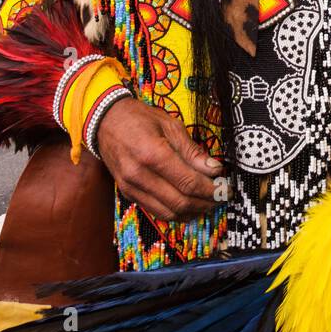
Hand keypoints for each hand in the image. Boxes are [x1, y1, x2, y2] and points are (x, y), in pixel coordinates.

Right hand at [97, 98, 222, 221]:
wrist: (105, 121)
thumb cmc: (140, 118)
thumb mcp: (170, 125)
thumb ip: (192, 151)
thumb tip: (214, 169)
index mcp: (152, 154)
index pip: (188, 182)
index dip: (210, 189)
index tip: (225, 188)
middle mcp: (139, 175)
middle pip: (180, 202)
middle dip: (205, 203)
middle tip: (221, 197)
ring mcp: (131, 187)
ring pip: (168, 213)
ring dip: (192, 212)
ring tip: (208, 203)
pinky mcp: (128, 193)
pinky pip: (155, 211)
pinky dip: (175, 213)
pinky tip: (189, 206)